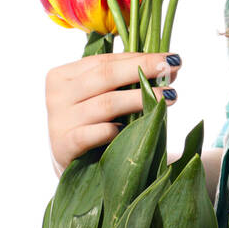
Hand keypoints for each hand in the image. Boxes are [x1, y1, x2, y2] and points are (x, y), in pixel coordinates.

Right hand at [45, 50, 181, 175]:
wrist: (72, 169)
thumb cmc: (93, 127)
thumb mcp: (101, 98)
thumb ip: (123, 81)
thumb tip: (166, 67)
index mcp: (63, 76)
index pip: (105, 61)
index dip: (139, 58)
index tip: (170, 58)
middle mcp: (57, 95)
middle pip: (106, 76)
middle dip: (143, 69)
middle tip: (171, 68)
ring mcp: (59, 121)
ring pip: (107, 103)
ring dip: (141, 98)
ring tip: (170, 96)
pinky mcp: (64, 146)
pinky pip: (96, 133)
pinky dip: (116, 129)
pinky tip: (137, 128)